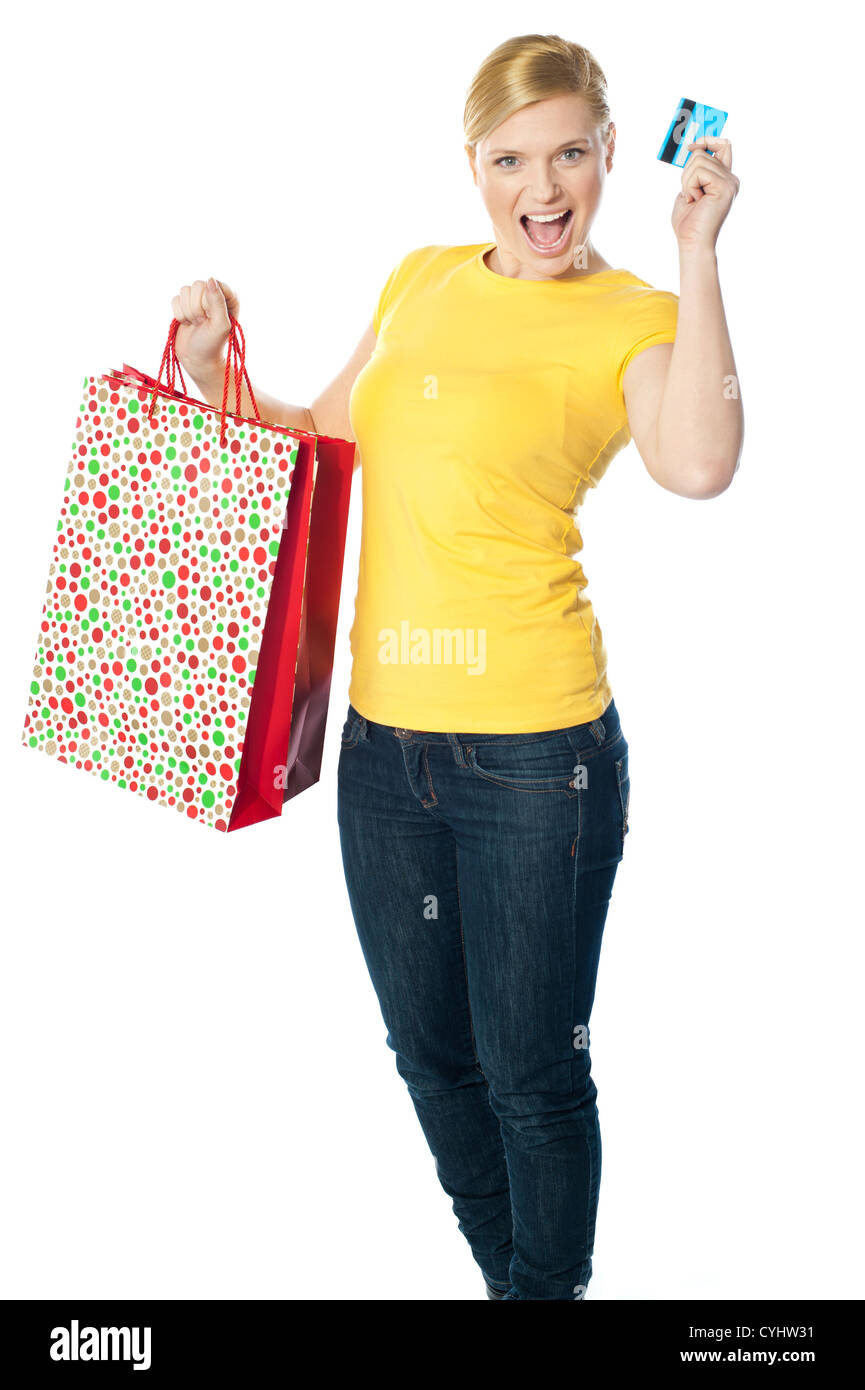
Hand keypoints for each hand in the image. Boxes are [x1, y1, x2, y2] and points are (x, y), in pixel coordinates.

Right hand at [170, 277, 238, 376]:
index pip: (214, 284)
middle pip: (197, 285)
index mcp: (228, 298)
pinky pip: (175, 299)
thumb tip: (210, 279)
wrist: (197, 360)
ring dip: (188, 312)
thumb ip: (217, 302)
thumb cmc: (212, 345)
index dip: (209, 301)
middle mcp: (213, 295)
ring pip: (184, 290)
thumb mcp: (220, 325)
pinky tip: (187, 323)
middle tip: (202, 323)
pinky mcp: (183, 305)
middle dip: (197, 308)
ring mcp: (197, 299)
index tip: (211, 315)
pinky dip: (179, 314)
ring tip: (196, 324)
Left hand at [671, 136, 738, 253]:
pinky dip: (690, 186)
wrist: (693, 243)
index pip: (723, 145)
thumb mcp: (689, 189)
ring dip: (687, 181)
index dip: (708, 139)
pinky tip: (695, 201)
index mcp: (724, 179)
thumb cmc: (689, 223)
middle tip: (690, 194)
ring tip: (693, 199)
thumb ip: (694, 171)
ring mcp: (729, 182)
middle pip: (703, 152)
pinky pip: (699, 172)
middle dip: (687, 172)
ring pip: (699, 160)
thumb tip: (694, 148)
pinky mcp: (724, 187)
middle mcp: (730, 178)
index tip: (693, 144)